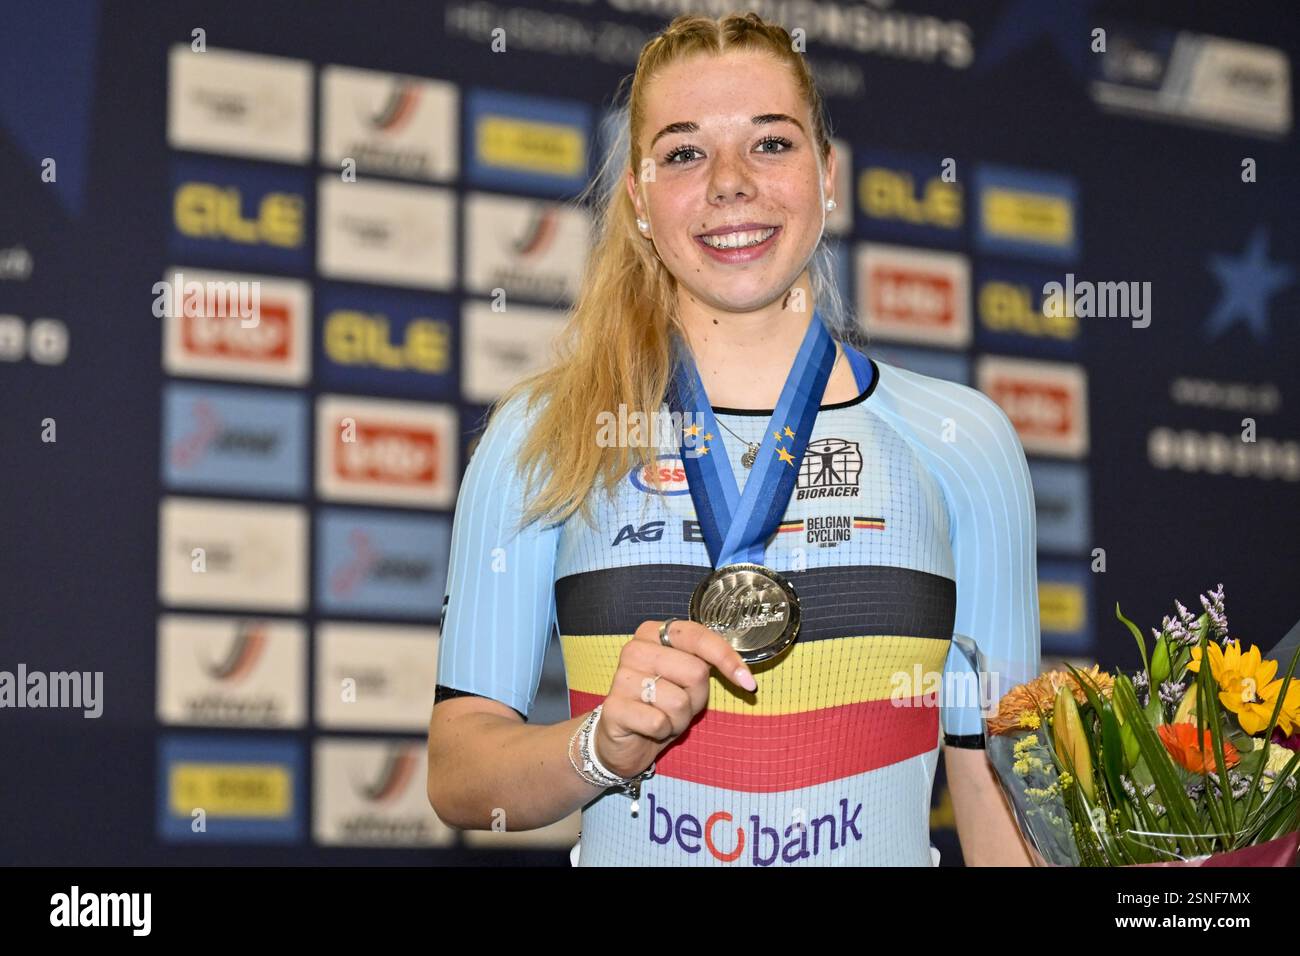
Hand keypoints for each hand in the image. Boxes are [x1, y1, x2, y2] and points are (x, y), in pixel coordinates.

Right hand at [592, 619, 756, 778]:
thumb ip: (706, 664)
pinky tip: (649, 728)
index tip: (748, 682)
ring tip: (663, 716)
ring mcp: (621, 678)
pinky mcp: (614, 708)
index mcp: (654, 633)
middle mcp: (635, 649)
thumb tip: (745, 676)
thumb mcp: (687, 680)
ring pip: (679, 701)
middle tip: (680, 704)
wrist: (624, 740)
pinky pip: (659, 722)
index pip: (698, 636)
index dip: (727, 658)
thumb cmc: (661, 705)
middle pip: (695, 671)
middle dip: (697, 697)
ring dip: (680, 719)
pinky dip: (663, 731)